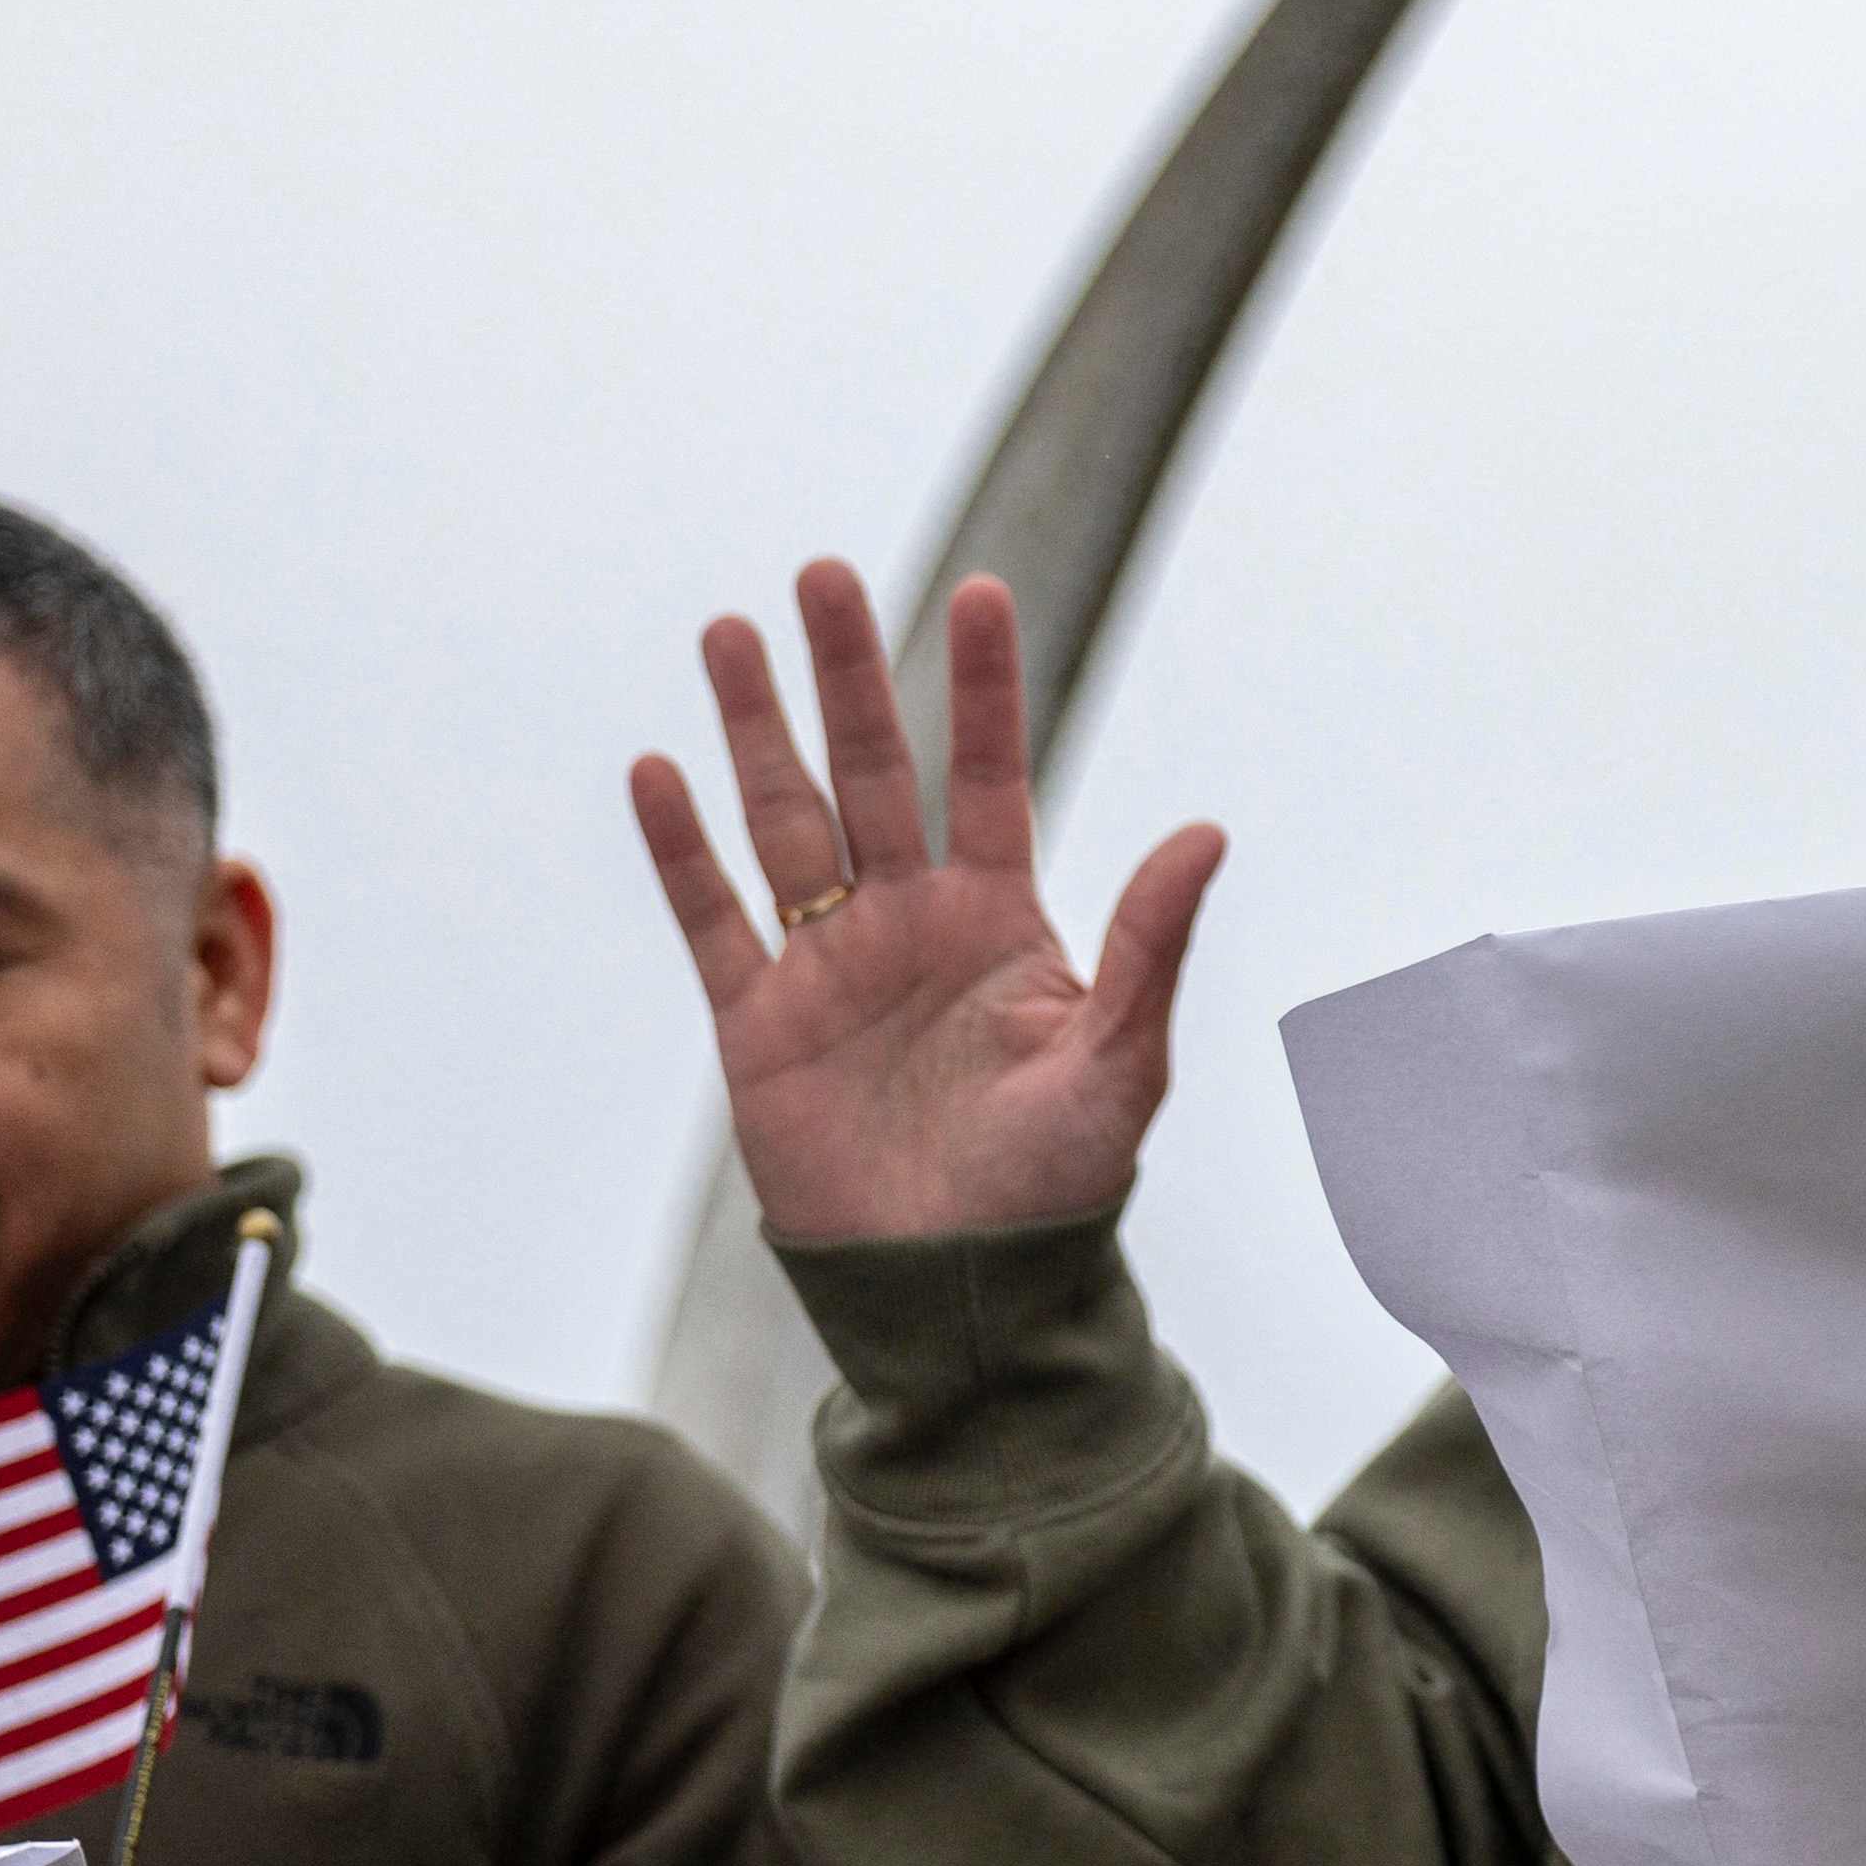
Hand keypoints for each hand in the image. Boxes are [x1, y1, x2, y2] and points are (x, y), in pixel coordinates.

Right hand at [630, 563, 1227, 1241]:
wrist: (960, 1291)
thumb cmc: (1054, 1187)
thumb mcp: (1118, 1063)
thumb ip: (1149, 945)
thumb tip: (1206, 832)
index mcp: (1000, 921)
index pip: (986, 776)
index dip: (980, 687)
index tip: (982, 590)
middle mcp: (910, 923)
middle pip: (872, 772)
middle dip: (848, 675)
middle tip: (823, 574)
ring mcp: (829, 964)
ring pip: (784, 821)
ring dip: (756, 731)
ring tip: (730, 632)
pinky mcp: (759, 1023)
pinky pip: (714, 919)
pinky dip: (683, 850)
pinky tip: (659, 771)